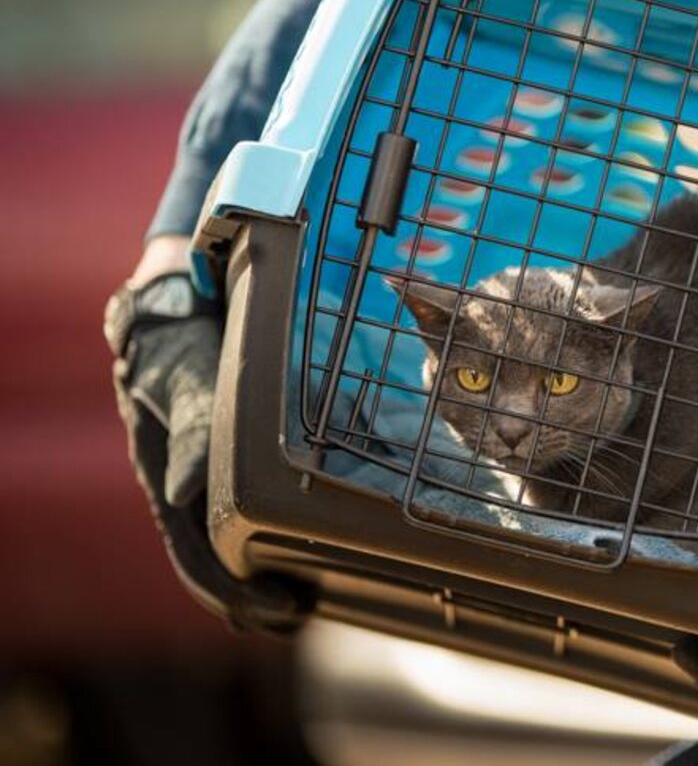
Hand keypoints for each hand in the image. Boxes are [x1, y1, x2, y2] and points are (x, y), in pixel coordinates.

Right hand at [105, 271, 307, 632]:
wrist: (178, 308)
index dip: (231, 592)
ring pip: (230, 543)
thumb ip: (189, 426)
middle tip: (300, 616)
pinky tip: (305, 553)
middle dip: (250, 600)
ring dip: (262, 579)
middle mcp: (184, 486)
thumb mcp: (181, 377)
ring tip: (304, 606)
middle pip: (213, 562)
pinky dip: (272, 540)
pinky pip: (246, 513)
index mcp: (164, 477)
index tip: (275, 610)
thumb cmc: (179, 341)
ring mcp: (206, 475)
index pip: (194, 554)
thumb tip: (185, 490)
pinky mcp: (231, 459)